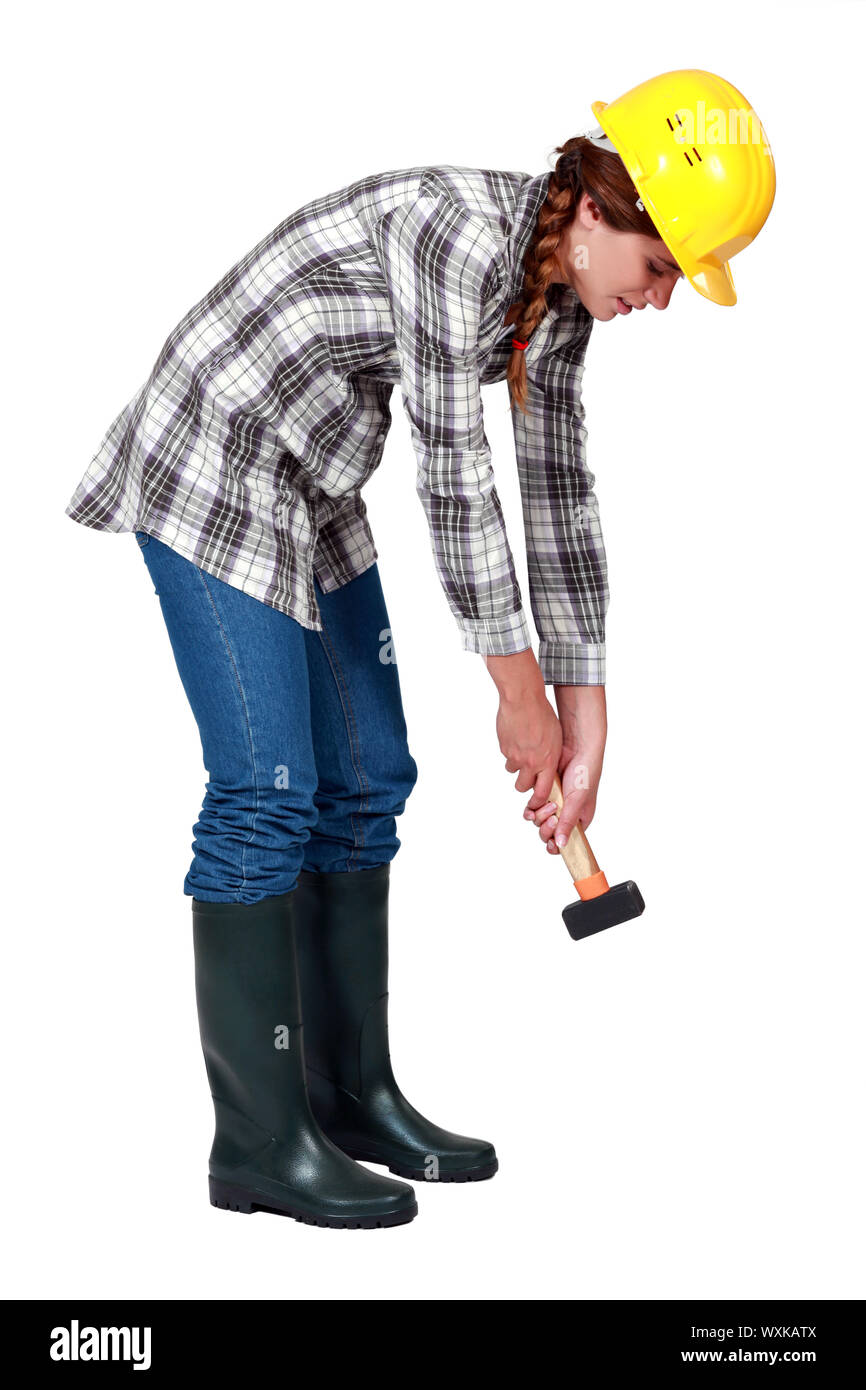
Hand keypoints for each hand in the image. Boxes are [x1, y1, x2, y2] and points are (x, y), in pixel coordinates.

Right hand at [484, 648, 561, 802]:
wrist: (523, 700)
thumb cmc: (543, 715)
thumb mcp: (555, 738)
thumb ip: (550, 756)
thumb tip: (546, 766)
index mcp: (547, 762)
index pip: (542, 792)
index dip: (539, 801)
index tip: (537, 801)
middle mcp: (530, 763)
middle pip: (522, 787)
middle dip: (524, 784)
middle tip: (527, 774)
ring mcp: (514, 756)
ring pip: (512, 770)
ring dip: (516, 764)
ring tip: (522, 747)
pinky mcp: (503, 747)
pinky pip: (506, 755)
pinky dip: (510, 749)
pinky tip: (516, 736)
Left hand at [523, 685, 606, 854]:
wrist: (575, 746)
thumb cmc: (585, 772)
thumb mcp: (577, 800)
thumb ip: (568, 823)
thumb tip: (562, 845)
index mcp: (581, 818)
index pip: (568, 841)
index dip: (558, 845)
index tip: (551, 844)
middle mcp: (567, 812)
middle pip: (551, 832)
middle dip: (548, 828)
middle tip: (552, 816)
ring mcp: (556, 802)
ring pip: (540, 821)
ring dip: (540, 816)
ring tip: (547, 804)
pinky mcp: (544, 792)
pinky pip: (533, 806)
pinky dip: (532, 807)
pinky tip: (534, 802)